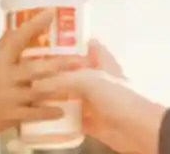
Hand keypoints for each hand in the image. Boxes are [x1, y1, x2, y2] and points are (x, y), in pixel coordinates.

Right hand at [0, 10, 85, 142]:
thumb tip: (12, 30)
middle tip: (78, 59)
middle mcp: (3, 77)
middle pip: (35, 67)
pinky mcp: (10, 116)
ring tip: (78, 83)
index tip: (51, 12)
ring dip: (59, 87)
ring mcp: (7, 97)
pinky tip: (62, 110)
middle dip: (58, 63)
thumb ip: (3, 50)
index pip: (17, 38)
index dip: (34, 24)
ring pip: (38, 90)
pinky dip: (48, 111)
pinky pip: (33, 113)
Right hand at [31, 39, 166, 153]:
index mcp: (102, 63)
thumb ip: (62, 80)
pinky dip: (59, 118)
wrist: (139, 130)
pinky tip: (43, 115)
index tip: (48, 38)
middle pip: (74, 72)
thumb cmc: (119, 98)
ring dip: (55, 95)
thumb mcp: (88, 81)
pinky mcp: (92, 122)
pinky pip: (71, 118)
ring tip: (30, 91)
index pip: (87, 45)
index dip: (72, 41)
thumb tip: (36, 83)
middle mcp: (98, 80)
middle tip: (31, 68)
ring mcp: (95, 102)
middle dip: (56, 71)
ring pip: (71, 95)